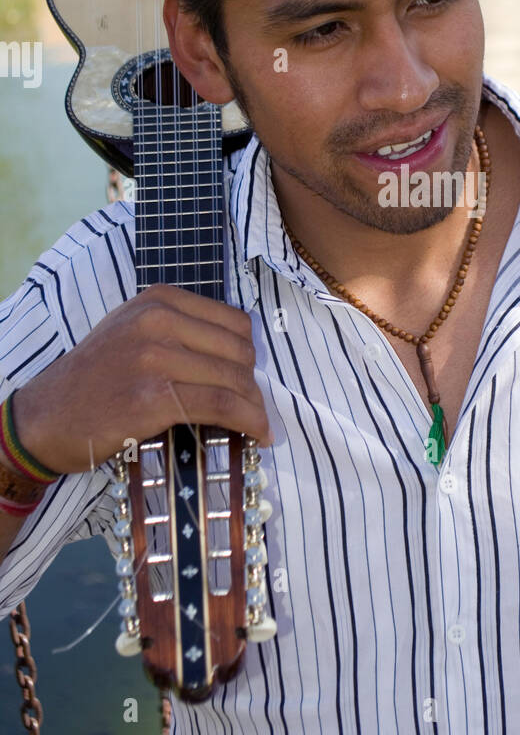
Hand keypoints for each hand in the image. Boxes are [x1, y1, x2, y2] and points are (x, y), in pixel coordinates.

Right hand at [10, 285, 272, 474]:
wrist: (46, 417)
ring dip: (255, 406)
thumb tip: (239, 353)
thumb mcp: (132, 332)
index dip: (250, 354)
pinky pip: (221, 406)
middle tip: (252, 406)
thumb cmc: (94, 378)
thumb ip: (180, 330)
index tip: (251, 377)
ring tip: (258, 424)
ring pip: (234, 379)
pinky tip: (257, 434)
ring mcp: (156, 358)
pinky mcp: (154, 397)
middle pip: (238, 351)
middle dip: (253, 383)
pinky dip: (249, 421)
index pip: (234, 321)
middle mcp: (158, 321)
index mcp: (158, 300)